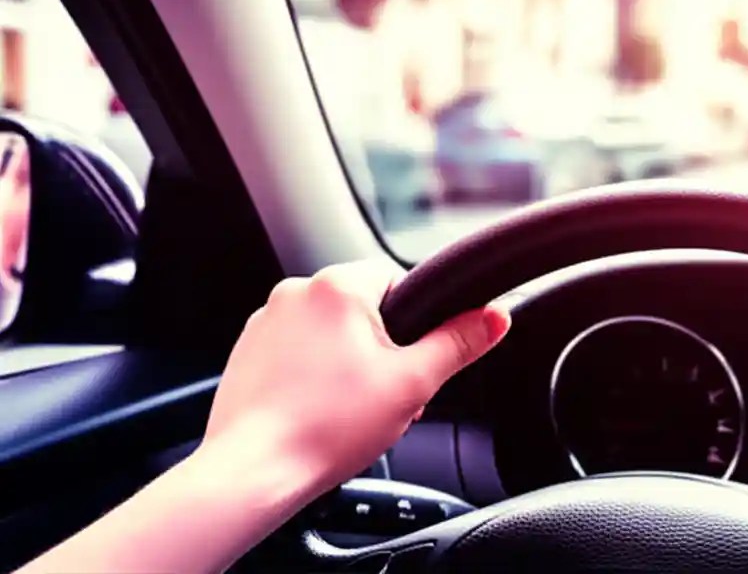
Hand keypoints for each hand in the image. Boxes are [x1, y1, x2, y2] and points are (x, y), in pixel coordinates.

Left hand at [203, 259, 509, 494]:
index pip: (398, 280)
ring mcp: (264, 323)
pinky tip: (317, 414)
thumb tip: (495, 317)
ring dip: (347, 364)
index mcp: (338, 285)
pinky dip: (311, 379)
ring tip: (347, 411)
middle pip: (364, 310)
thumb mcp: (413, 384)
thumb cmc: (327, 428)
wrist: (253, 472)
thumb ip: (458, 343)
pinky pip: (296, 355)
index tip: (410, 364)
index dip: (415, 325)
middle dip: (381, 350)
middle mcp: (294, 292)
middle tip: (383, 395)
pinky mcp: (246, 354)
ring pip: (329, 334)